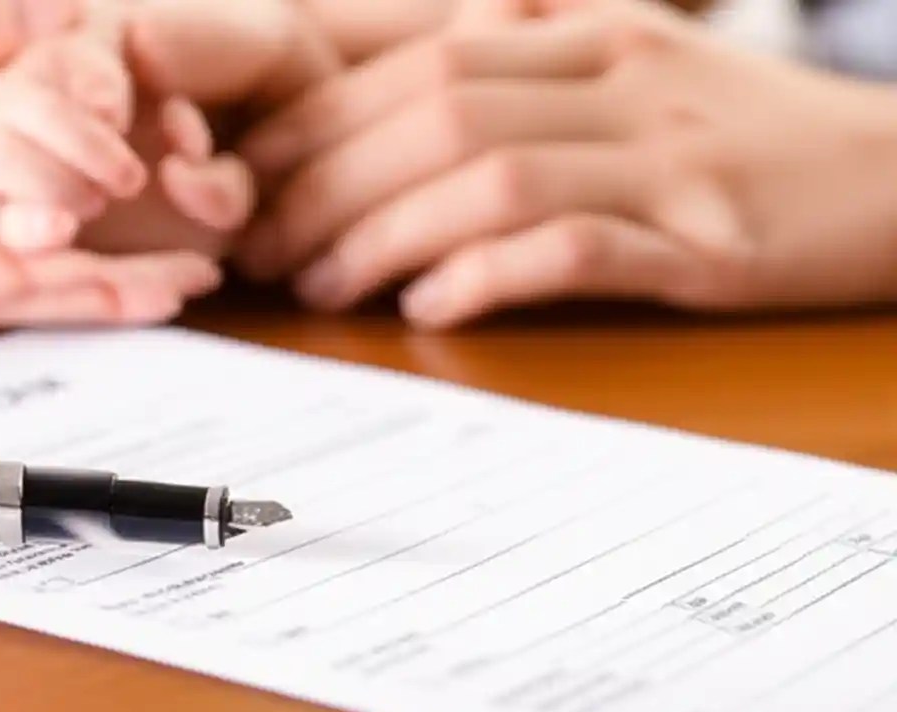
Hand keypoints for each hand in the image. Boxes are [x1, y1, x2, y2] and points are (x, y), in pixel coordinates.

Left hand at [235, 0, 896, 327]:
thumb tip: (412, 67)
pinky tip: (430, 307)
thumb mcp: (630, 59)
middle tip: (264, 247)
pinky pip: (575, 249)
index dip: (318, 122)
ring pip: (491, 178)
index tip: (252, 178)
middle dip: (325, 184)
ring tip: (323, 287)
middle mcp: (617, 79)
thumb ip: (524, 47)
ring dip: (385, 235)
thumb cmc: (739, 127)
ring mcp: (664, 159)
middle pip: (436, 115)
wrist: (893, 173)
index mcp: (585, 32)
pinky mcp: (704, 241)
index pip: (418, 63)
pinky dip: (488, 275)